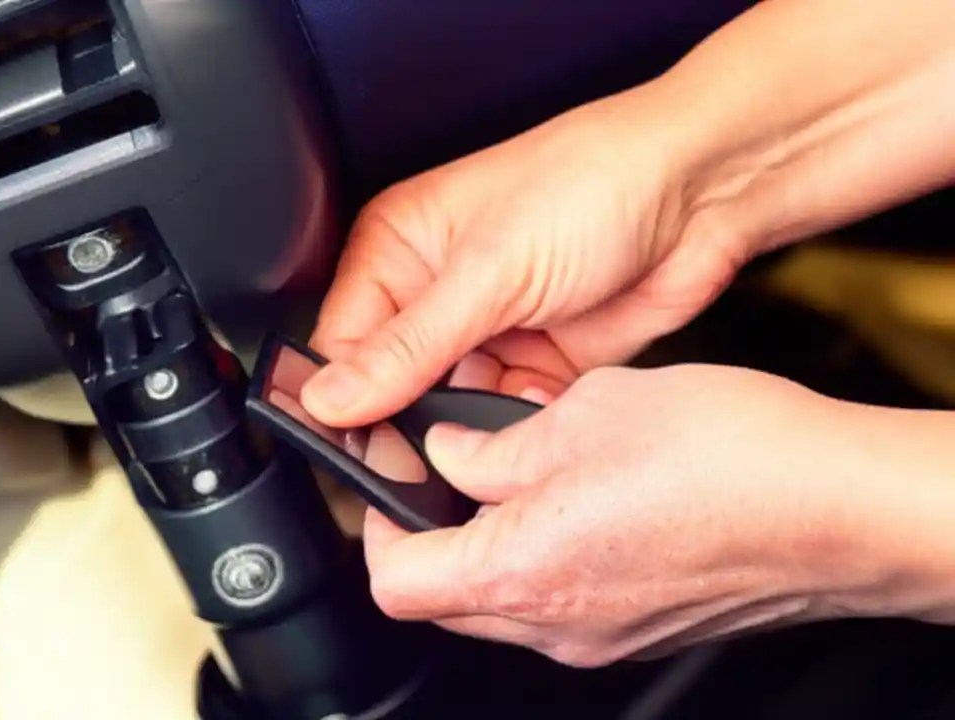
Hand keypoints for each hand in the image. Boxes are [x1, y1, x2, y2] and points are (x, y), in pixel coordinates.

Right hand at [302, 90, 748, 425]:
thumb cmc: (592, 184)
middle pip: (393, 386)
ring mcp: (488, 330)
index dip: (350, 399)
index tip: (363, 441)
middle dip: (412, 419)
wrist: (703, 194)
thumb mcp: (487, 272)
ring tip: (493, 413)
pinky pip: (505, 415)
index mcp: (398, 248)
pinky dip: (520, 423)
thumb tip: (332, 398)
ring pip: (449, 409)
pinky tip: (537, 402)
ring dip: (471, 424)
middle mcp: (436, 292)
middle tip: (428, 447)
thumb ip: (407, 348)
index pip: (344, 345)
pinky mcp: (537, 361)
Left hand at [362, 364, 898, 666]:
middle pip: (445, 596)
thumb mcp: (581, 416)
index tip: (394, 472)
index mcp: (520, 572)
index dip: (377, 521)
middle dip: (434, 528)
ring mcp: (603, 635)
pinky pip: (566, 597)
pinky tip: (591, 491)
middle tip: (455, 460)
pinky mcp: (644, 626)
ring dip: (497, 535)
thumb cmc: (727, 459)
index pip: (394, 579)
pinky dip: (553, 549)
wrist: (841, 505)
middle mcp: (555, 624)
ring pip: (506, 597)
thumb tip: (451, 452)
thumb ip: (493, 446)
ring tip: (534, 464)